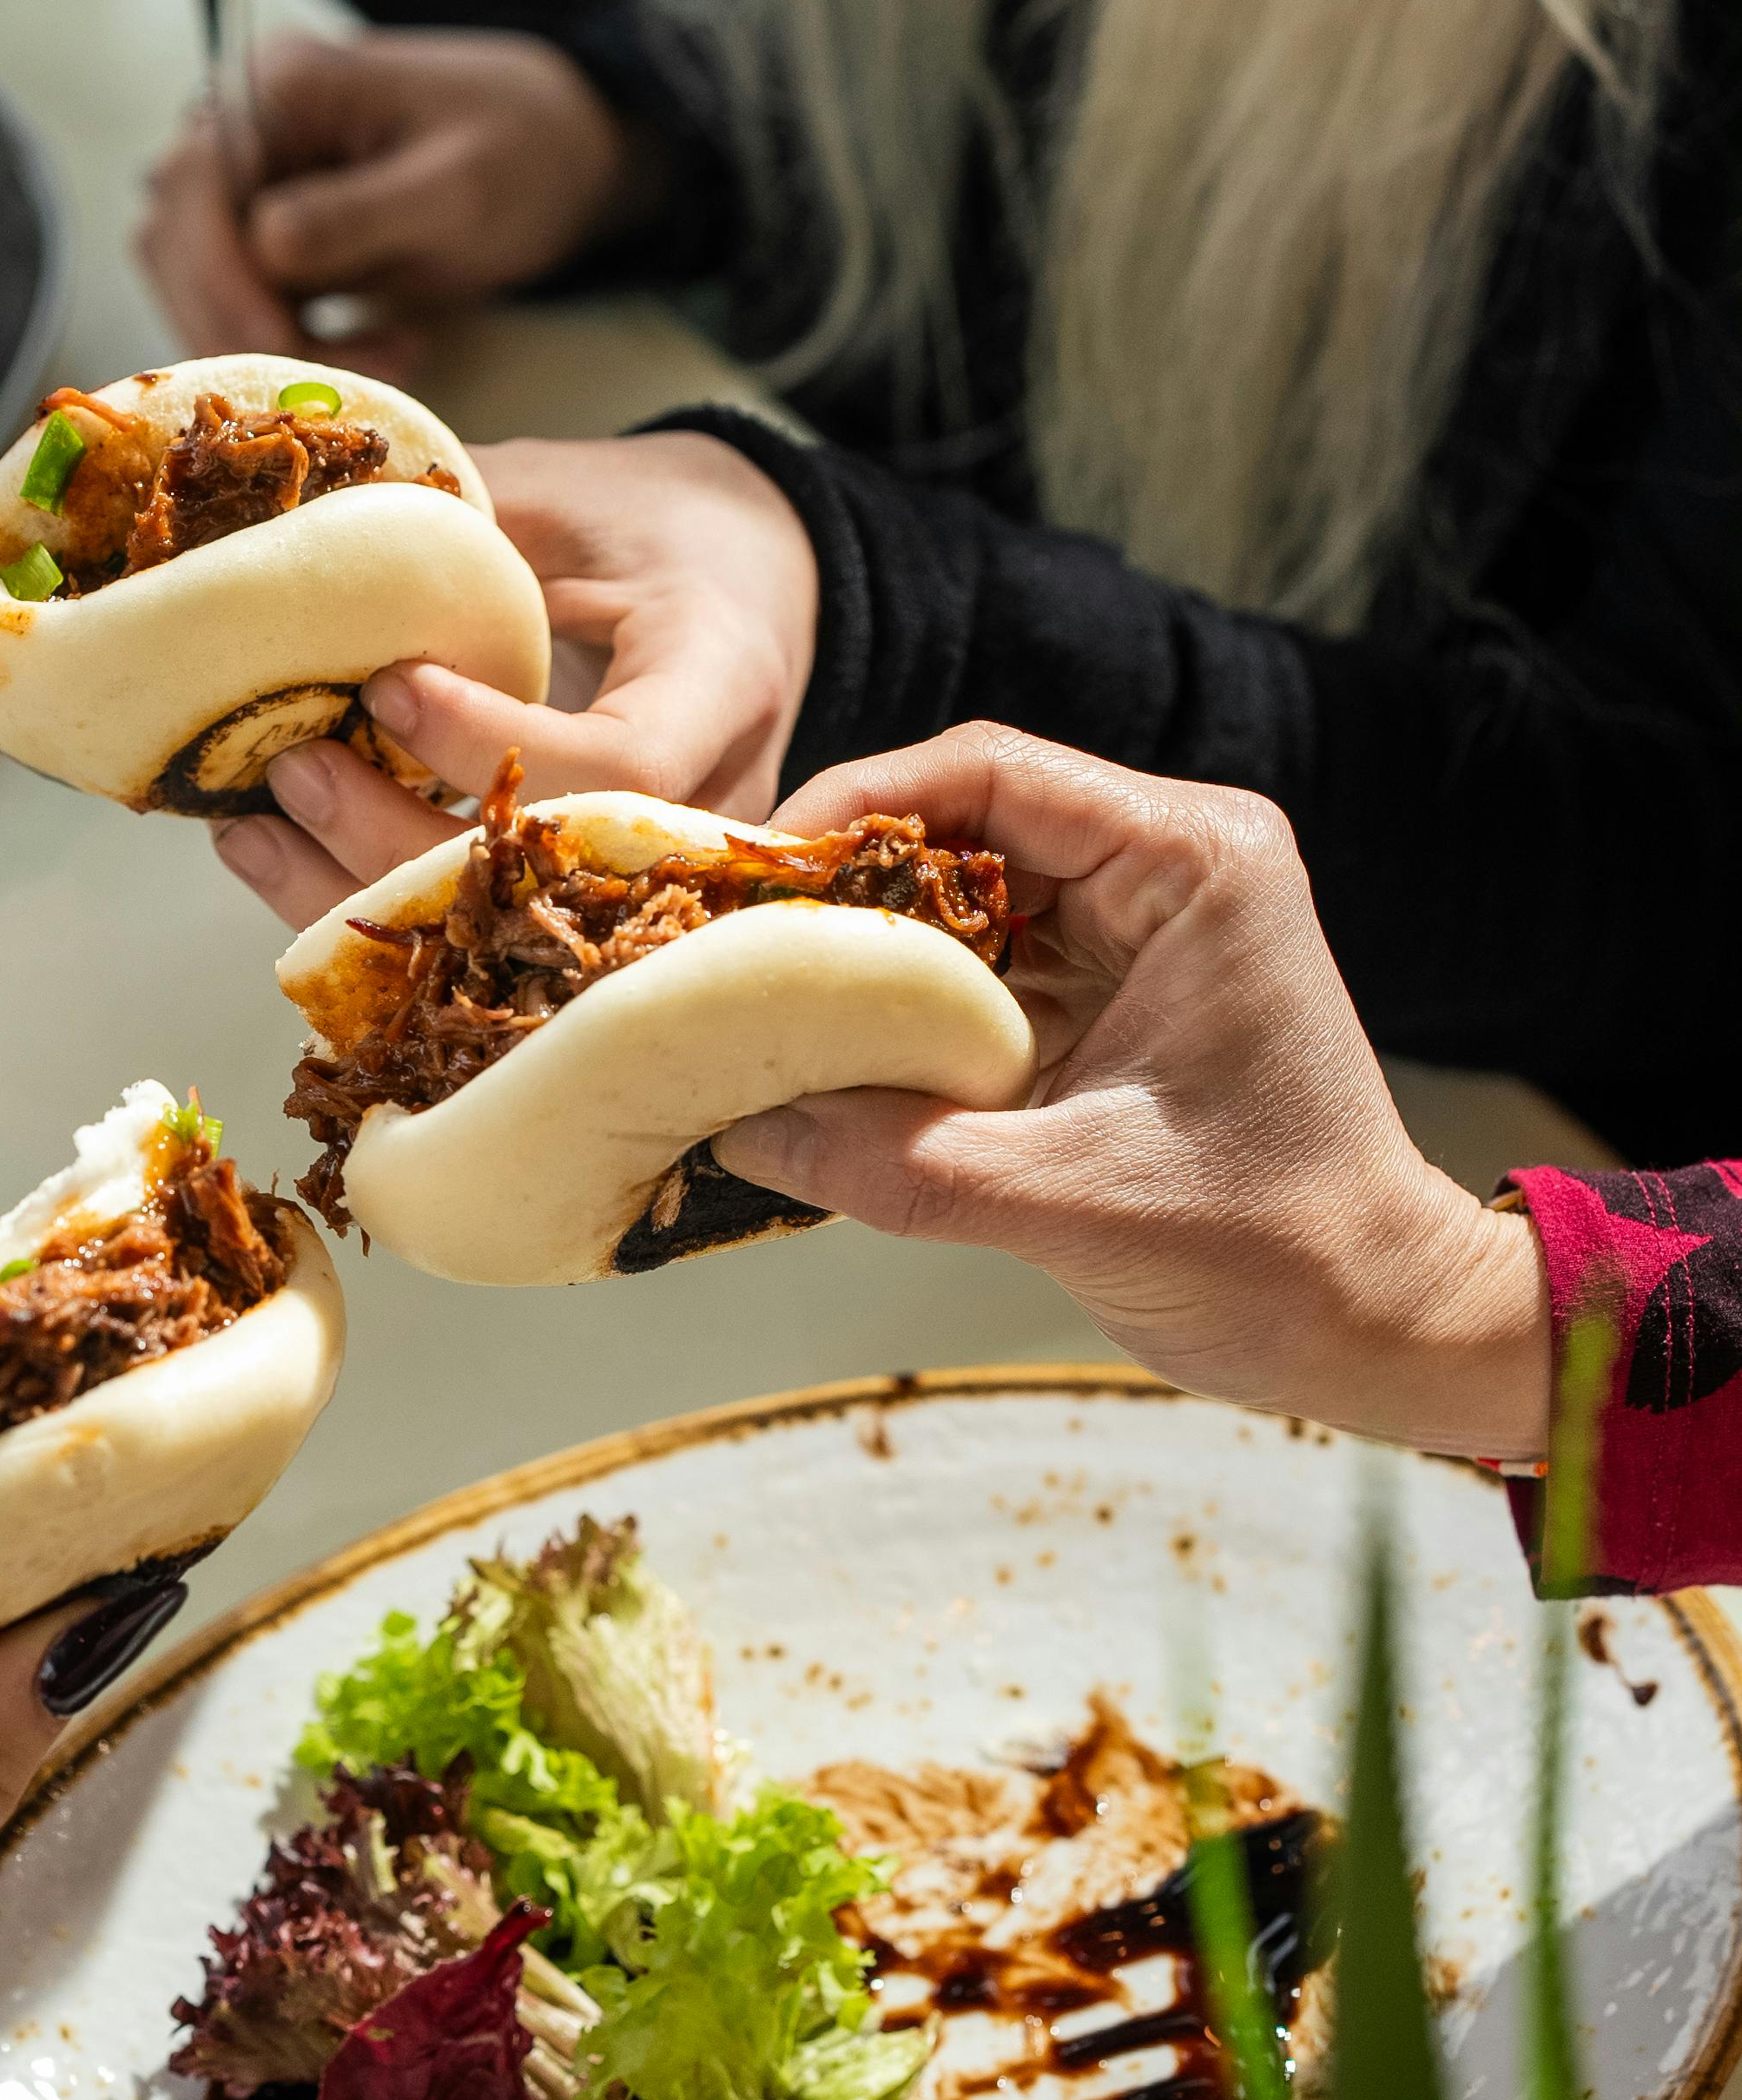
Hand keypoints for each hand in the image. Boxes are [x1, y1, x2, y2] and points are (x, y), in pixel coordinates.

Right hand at [135, 29, 660, 368]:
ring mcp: (247, 181)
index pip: (193, 182)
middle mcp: (241, 125)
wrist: (562, 150)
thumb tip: (263, 244)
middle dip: (240, 323)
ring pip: (196, 284)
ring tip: (384, 366)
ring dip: (269, 346)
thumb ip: (360, 212)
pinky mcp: (264, 236)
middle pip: (176, 240)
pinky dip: (295, 347)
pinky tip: (378, 353)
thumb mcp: (458, 184)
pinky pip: (238, 306)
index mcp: (279, 84)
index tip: (277, 344)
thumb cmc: (521, 148)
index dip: (219, 273)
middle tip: (330, 384)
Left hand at [216, 429, 820, 929]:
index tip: (386, 688)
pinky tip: (277, 860)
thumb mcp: (572, 493)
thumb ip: (459, 521)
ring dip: (362, 895)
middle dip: (402, 840)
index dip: (491, 747)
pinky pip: (483, 930)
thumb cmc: (654, 524)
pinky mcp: (596, 896)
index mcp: (721, 682)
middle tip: (291, 770)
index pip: (623, 761)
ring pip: (511, 933)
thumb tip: (296, 536)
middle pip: (557, 877)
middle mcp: (707, 804)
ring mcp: (656, 871)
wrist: (743, 576)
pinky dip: (368, 906)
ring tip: (249, 829)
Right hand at [711, 725, 1550, 1459]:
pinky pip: (977, 977)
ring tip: (747, 999)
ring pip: (957, 904)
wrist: (1379, 1324)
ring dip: (859, 956)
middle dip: (838, 887)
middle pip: (958, 828)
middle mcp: (1167, 870)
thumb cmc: (1279, 1250)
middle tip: (719, 942)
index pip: (987, 775)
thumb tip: (740, 1127)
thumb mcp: (1070, 1201)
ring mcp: (1139, 934)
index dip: (854, 808)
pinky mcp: (1112, 1000)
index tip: (750, 872)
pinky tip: (817, 1057)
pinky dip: (898, 1015)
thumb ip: (896, 1161)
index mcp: (1192, 864)